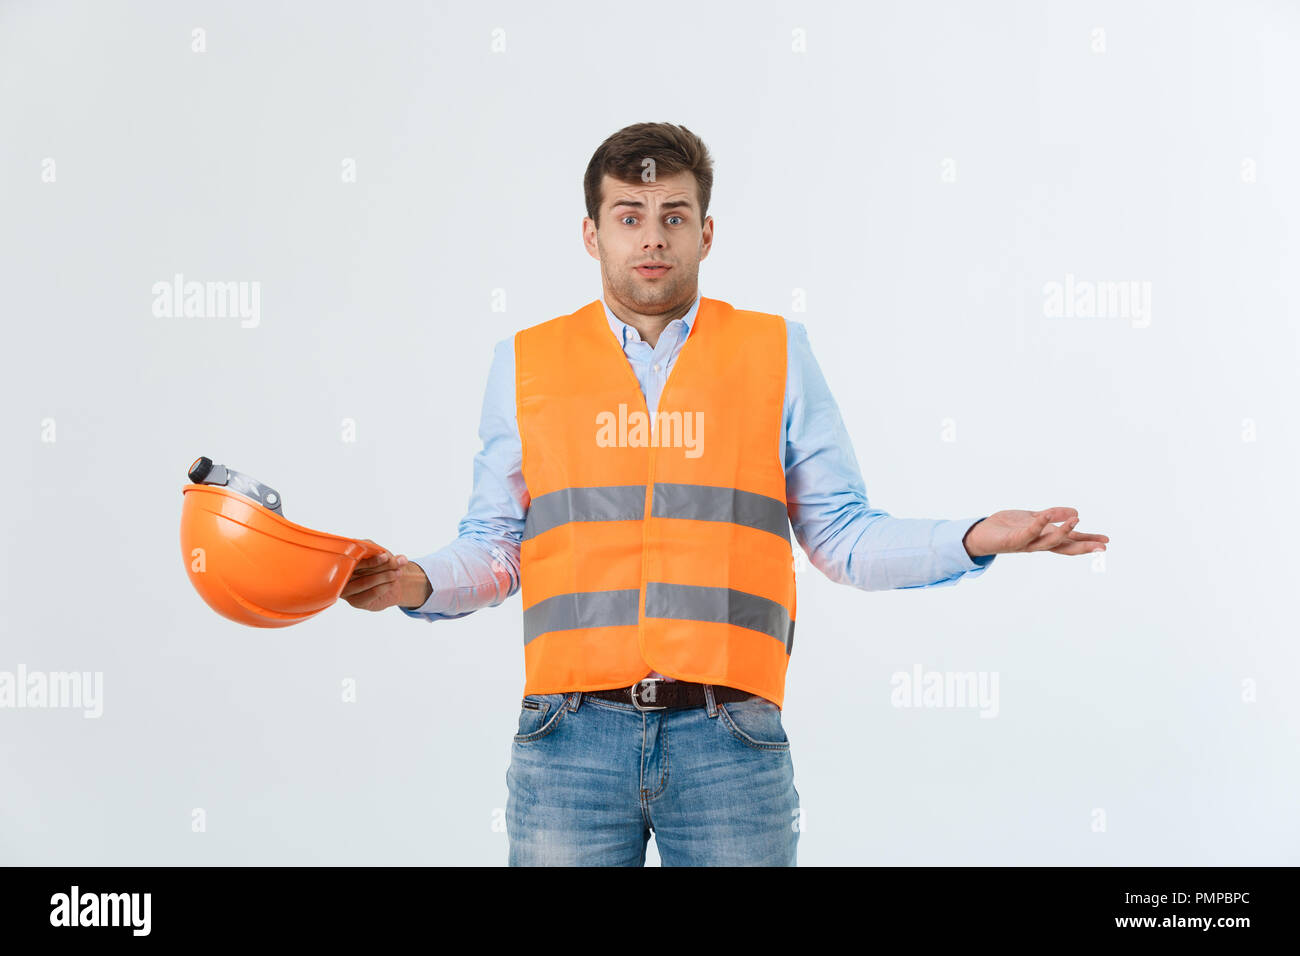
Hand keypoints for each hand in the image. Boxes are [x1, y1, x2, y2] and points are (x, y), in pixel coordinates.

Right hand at [341, 539, 413, 611]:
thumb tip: (396, 558)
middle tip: (398, 564)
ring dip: (385, 576)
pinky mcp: (354, 601)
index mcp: (343, 559)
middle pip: (360, 570)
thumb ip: (385, 554)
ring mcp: (346, 589)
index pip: (353, 559)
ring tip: (398, 573)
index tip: (385, 556)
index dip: (370, 558)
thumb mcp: (382, 554)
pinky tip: (392, 583)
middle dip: (381, 566)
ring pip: (365, 582)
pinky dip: (384, 587)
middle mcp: (340, 575)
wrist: (388, 582)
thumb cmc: (381, 564)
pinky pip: (371, 593)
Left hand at [963, 508, 1107, 557]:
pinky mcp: (1013, 541)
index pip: (1069, 541)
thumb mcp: (1034, 518)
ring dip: (1063, 531)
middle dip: (1083, 546)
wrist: (981, 534)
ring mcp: (1026, 543)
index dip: (1087, 542)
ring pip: (1048, 541)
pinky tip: (1047, 516)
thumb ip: (1052, 516)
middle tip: (1102, 546)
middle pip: (1065, 546)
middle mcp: (1038, 543)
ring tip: (1077, 521)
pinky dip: (1038, 525)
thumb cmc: (1007, 527)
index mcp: (1044, 538)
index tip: (1106, 543)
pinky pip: (1028, 533)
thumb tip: (1075, 512)